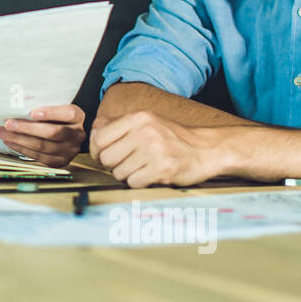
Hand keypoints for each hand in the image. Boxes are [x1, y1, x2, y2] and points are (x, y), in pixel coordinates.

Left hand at [0, 104, 86, 167]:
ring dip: (19, 139)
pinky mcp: (60, 161)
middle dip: (27, 128)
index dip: (51, 113)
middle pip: (52, 132)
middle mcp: (77, 134)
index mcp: (78, 117)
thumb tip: (17, 102)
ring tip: (2, 133)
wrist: (66, 134)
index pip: (68, 113)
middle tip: (8, 123)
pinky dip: (22, 149)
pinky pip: (39, 157)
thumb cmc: (55, 116)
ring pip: (43, 146)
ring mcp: (70, 150)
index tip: (32, 112)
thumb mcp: (55, 107)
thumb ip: (43, 105)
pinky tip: (10, 142)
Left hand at [89, 110, 223, 187]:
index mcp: (138, 118)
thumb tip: (93, 133)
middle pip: (106, 157)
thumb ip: (119, 126)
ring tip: (142, 169)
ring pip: (119, 173)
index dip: (98, 151)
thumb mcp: (147, 123)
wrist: (207, 150)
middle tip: (126, 164)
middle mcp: (145, 132)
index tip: (106, 155)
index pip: (100, 138)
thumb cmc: (173, 139)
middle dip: (112, 165)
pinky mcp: (162, 169)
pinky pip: (133, 183)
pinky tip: (149, 176)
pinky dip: (138, 183)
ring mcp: (154, 151)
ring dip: (127, 175)